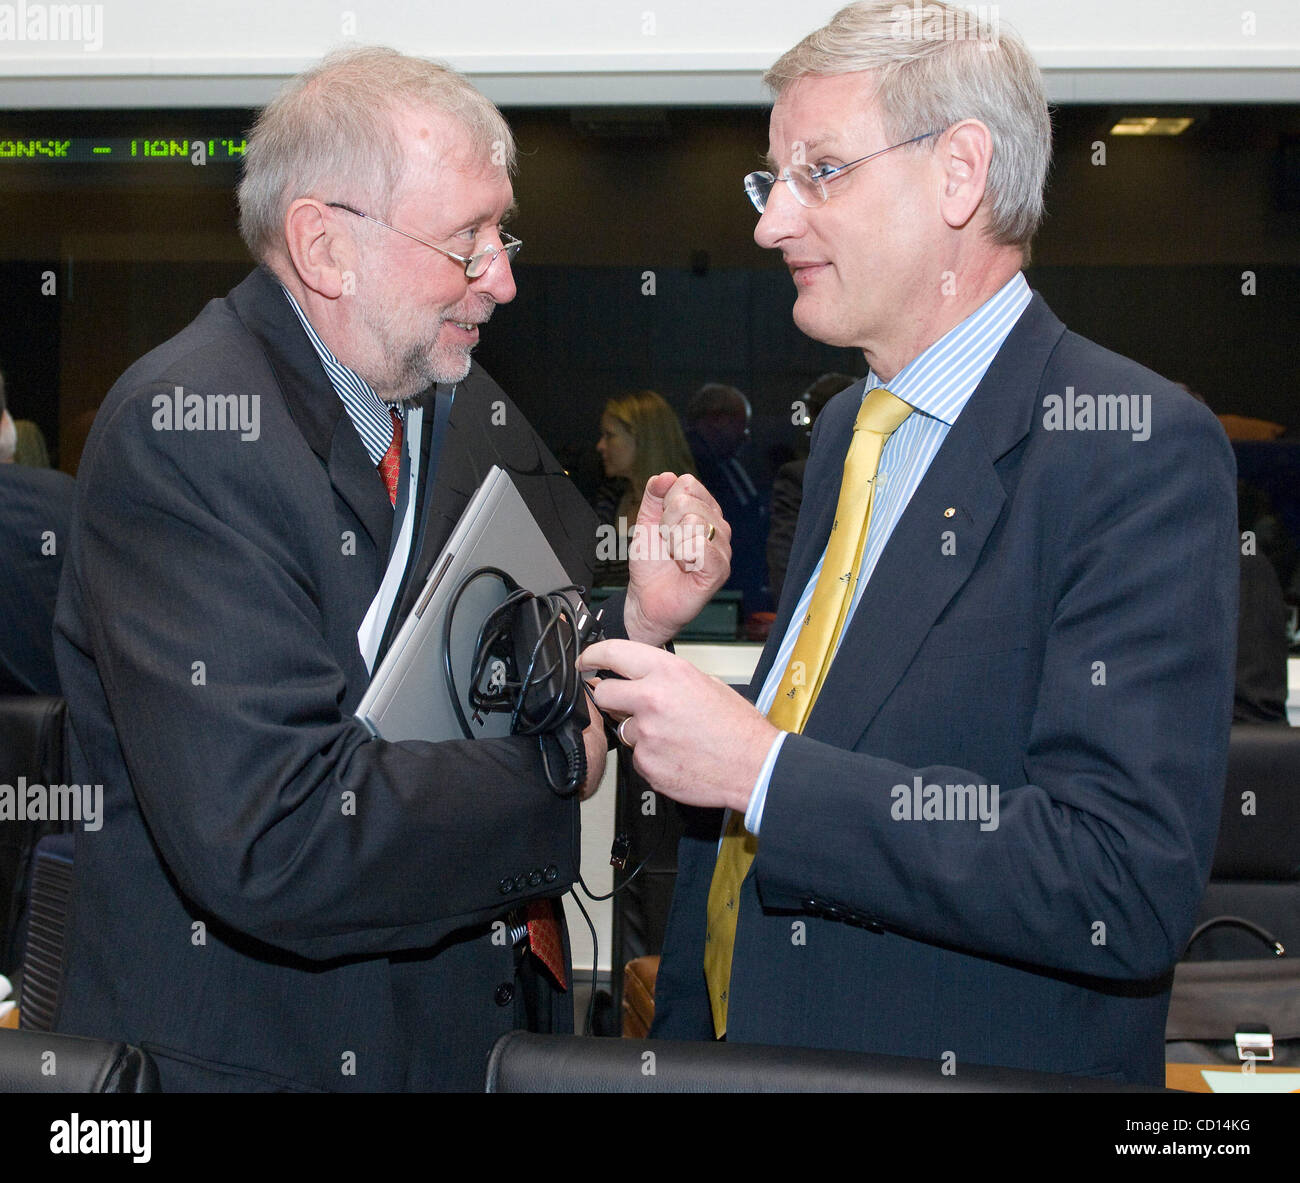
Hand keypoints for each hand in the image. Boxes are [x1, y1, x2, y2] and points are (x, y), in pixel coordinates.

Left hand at [579, 639, 777, 812]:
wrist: (754, 766)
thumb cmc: (737, 727)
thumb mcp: (706, 683)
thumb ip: (667, 677)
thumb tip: (642, 675)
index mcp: (668, 673)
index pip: (613, 653)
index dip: (592, 656)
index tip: (585, 660)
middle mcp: (652, 699)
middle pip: (603, 694)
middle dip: (611, 698)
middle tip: (627, 703)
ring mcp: (646, 734)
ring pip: (622, 728)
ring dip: (639, 731)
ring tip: (672, 736)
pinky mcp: (646, 764)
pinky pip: (637, 756)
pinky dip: (651, 756)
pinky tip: (676, 754)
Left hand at [623, 473, 730, 647]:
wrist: (646, 599)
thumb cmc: (651, 563)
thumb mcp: (646, 522)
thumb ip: (654, 495)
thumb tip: (665, 475)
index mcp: (704, 510)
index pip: (687, 483)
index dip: (665, 502)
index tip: (662, 524)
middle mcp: (719, 526)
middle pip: (687, 501)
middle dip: (666, 523)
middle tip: (668, 544)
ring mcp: (722, 548)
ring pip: (693, 523)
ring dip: (673, 542)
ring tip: (675, 556)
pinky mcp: (719, 569)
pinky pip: (700, 546)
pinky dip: (682, 556)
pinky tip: (684, 566)